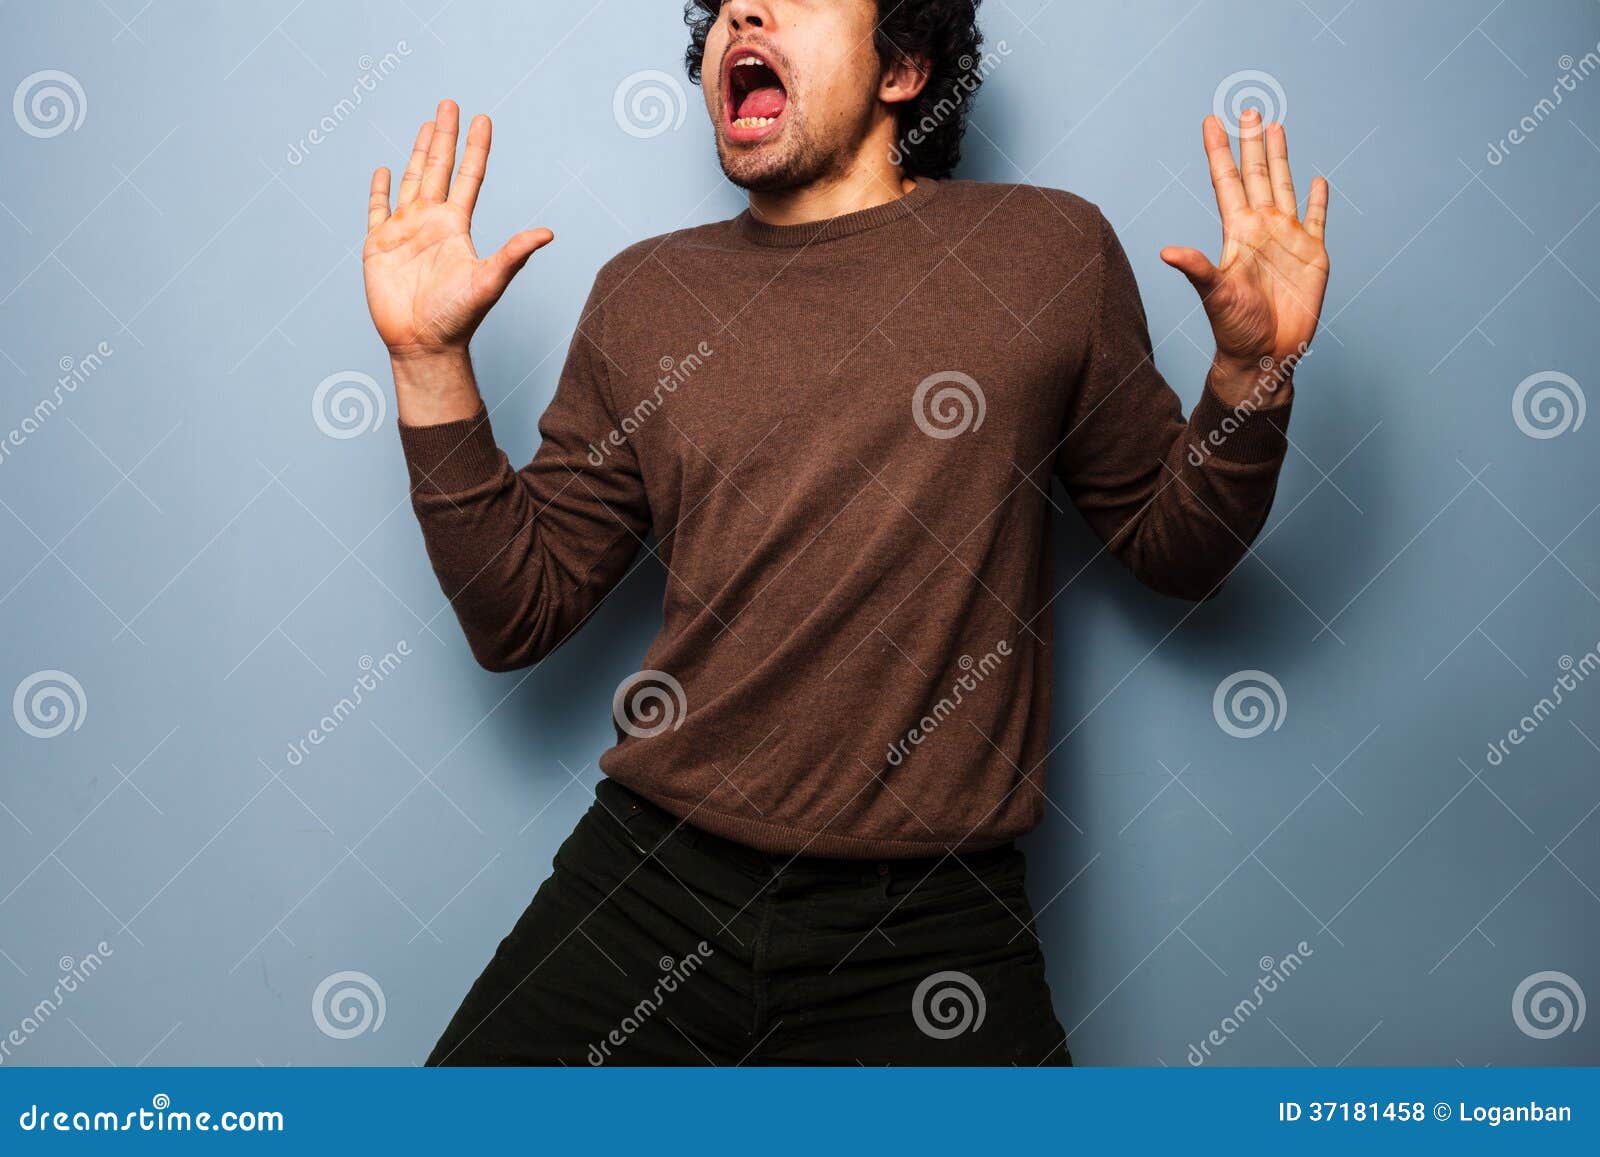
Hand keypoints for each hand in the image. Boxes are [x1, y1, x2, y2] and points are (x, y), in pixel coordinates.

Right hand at [363, 100, 553, 359]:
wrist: (423, 344)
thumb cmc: (458, 318)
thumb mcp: (489, 281)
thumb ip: (514, 254)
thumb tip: (548, 233)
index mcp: (457, 227)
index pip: (468, 177)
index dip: (475, 148)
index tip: (483, 118)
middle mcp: (432, 223)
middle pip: (439, 168)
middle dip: (445, 136)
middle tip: (450, 103)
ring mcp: (405, 232)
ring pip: (411, 181)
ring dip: (417, 153)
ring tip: (427, 125)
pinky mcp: (378, 245)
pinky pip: (377, 210)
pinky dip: (379, 190)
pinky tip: (383, 171)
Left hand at [1160, 110, 1329, 398]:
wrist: (1266, 354)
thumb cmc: (1235, 329)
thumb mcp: (1215, 295)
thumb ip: (1196, 269)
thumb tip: (1165, 252)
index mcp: (1238, 232)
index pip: (1226, 181)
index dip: (1219, 151)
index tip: (1211, 121)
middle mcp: (1262, 228)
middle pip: (1256, 175)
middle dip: (1251, 142)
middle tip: (1248, 110)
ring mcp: (1288, 238)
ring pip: (1284, 186)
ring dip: (1280, 158)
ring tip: (1276, 127)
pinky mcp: (1313, 254)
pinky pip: (1317, 218)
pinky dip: (1319, 199)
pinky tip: (1317, 180)